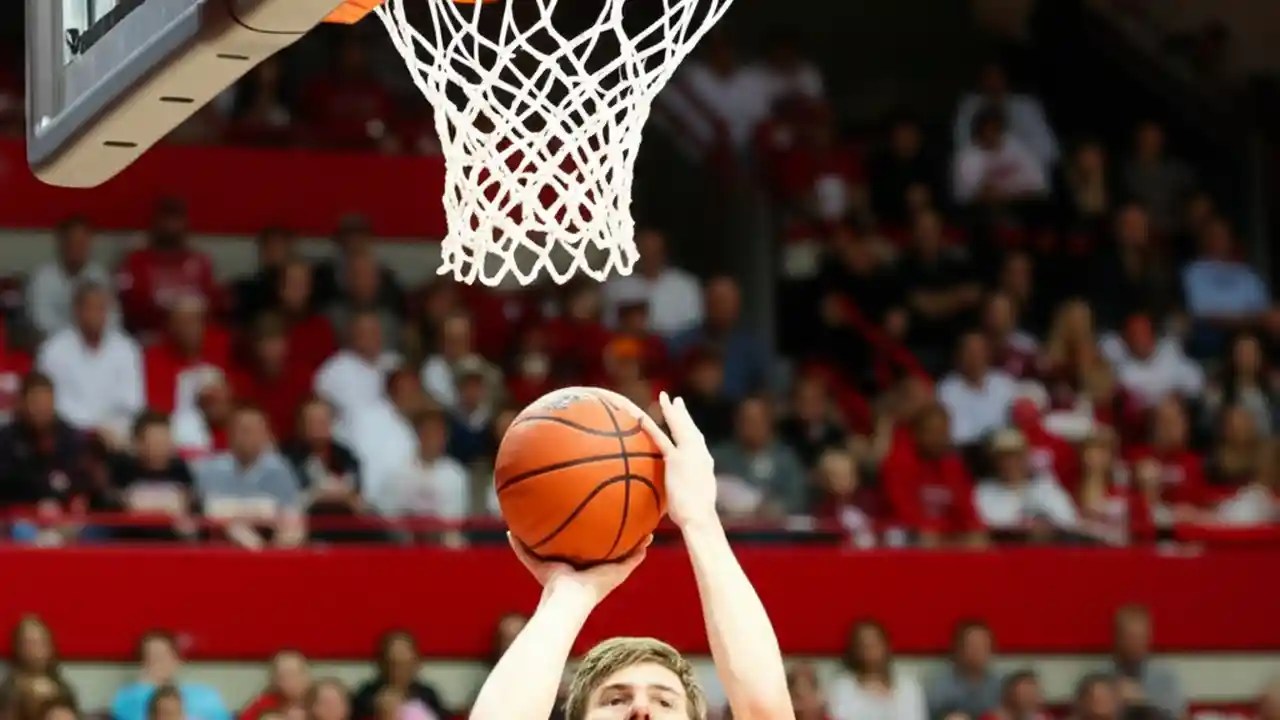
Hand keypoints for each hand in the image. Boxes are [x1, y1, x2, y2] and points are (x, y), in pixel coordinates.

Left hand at [508, 532, 648, 606]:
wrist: (567, 597)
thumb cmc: (550, 583)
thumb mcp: (535, 560)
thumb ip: (522, 547)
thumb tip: (509, 531)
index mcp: (582, 564)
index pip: (591, 549)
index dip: (596, 537)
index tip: (600, 522)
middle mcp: (599, 567)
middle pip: (612, 550)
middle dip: (619, 537)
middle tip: (625, 521)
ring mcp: (612, 571)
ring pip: (628, 553)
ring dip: (636, 541)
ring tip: (645, 527)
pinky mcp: (620, 572)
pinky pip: (635, 558)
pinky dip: (642, 547)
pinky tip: (649, 535)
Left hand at [630, 392, 717, 529]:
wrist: (699, 517)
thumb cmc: (697, 518)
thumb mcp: (694, 503)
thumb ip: (686, 495)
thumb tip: (679, 503)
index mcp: (705, 463)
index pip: (697, 442)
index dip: (692, 430)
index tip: (688, 423)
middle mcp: (700, 454)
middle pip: (690, 428)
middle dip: (683, 414)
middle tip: (677, 401)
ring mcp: (689, 454)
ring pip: (678, 426)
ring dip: (670, 411)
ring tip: (663, 397)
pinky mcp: (676, 459)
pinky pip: (660, 439)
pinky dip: (650, 426)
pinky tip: (640, 416)